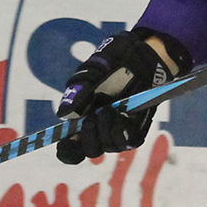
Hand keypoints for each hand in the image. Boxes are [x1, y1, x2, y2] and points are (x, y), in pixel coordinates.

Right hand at [54, 29, 187, 164]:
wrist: (141, 56)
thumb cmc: (112, 62)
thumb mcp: (93, 70)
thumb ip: (79, 90)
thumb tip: (64, 114)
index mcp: (81, 119)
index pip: (70, 149)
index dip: (67, 151)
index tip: (66, 142)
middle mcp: (99, 130)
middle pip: (90, 151)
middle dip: (89, 137)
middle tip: (92, 117)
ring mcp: (118, 131)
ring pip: (109, 146)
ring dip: (107, 129)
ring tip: (110, 108)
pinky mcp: (136, 128)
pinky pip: (129, 141)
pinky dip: (123, 130)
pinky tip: (124, 115)